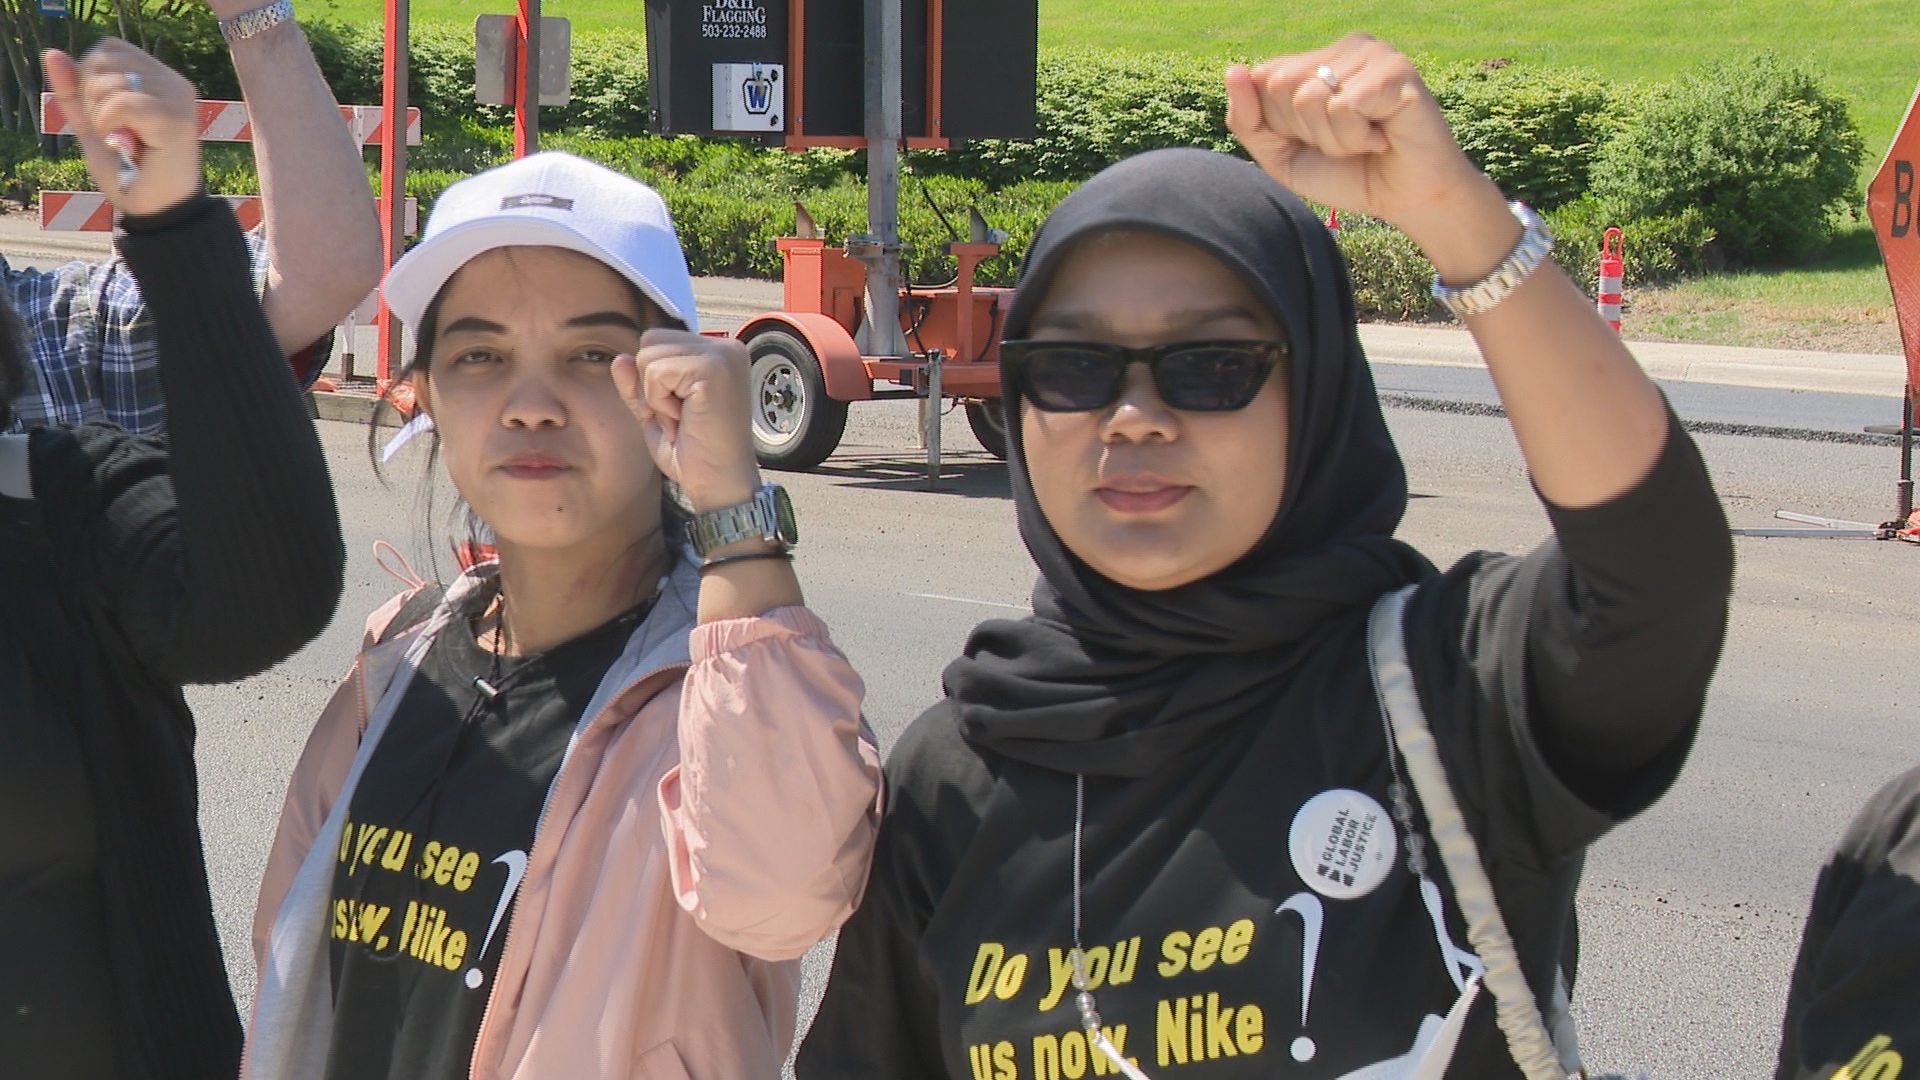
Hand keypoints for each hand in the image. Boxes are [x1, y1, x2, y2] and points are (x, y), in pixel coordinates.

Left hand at [43, 41, 199, 218]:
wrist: (155, 210)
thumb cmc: (130, 170)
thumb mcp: (92, 125)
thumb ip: (73, 91)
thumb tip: (52, 53)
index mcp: (159, 78)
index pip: (108, 48)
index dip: (90, 76)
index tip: (107, 115)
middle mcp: (173, 82)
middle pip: (103, 59)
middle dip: (91, 97)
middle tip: (115, 133)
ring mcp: (178, 99)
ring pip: (110, 80)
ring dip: (101, 115)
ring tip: (123, 141)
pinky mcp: (176, 119)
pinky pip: (121, 103)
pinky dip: (110, 124)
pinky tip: (125, 144)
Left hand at [613, 330, 762, 512]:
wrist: (718, 484)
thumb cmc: (694, 453)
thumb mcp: (656, 412)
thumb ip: (638, 384)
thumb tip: (621, 358)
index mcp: (717, 352)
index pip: (658, 340)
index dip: (653, 380)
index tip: (679, 413)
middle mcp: (725, 346)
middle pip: (650, 340)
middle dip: (651, 384)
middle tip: (680, 417)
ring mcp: (722, 355)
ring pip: (649, 354)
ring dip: (656, 395)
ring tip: (683, 418)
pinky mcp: (714, 368)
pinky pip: (656, 372)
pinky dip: (660, 402)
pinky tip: (685, 420)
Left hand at [1225, 34, 1512, 262]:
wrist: (1405, 201)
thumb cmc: (1346, 174)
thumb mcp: (1281, 155)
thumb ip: (1248, 119)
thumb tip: (1234, 70)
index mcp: (1315, 61)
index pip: (1262, 79)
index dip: (1280, 126)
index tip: (1317, 141)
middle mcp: (1344, 48)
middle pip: (1281, 84)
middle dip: (1306, 131)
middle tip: (1346, 142)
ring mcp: (1373, 53)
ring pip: (1311, 97)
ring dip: (1335, 139)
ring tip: (1366, 140)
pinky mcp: (1396, 69)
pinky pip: (1343, 106)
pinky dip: (1356, 137)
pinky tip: (1382, 138)